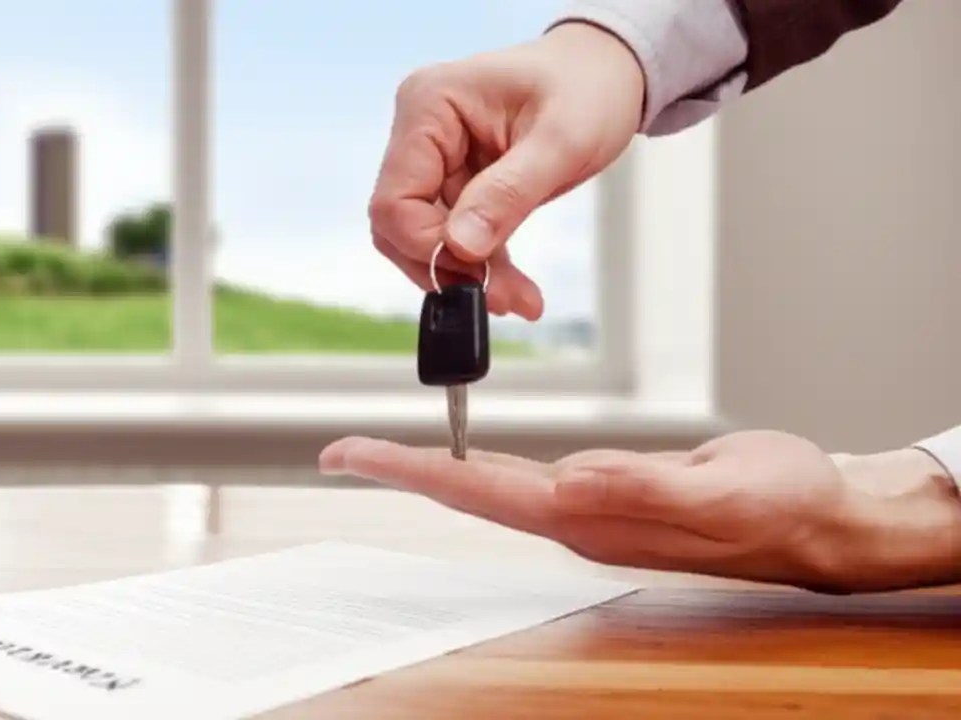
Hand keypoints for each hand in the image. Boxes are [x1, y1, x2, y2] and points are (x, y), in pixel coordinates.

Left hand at [319, 430, 960, 592]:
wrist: (818, 519)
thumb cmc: (778, 506)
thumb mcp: (719, 490)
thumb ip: (640, 487)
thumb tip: (565, 481)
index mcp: (590, 517)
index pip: (478, 491)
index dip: (410, 469)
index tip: (349, 455)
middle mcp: (577, 517)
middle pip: (467, 491)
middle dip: (400, 468)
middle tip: (339, 449)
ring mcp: (589, 509)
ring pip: (490, 486)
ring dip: (433, 467)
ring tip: (381, 450)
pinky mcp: (607, 493)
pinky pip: (524, 478)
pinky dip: (480, 462)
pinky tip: (467, 455)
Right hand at [370, 22, 643, 319]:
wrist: (608, 74)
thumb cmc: (589, 88)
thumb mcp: (562, 141)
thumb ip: (508, 193)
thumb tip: (459, 245)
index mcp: (429, 106)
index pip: (395, 200)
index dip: (429, 246)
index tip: (479, 271)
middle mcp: (420, 131)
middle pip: (401, 226)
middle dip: (449, 268)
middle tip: (506, 297)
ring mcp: (434, 158)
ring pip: (425, 240)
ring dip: (467, 275)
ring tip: (519, 298)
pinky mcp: (455, 182)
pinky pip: (453, 237)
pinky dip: (482, 267)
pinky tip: (516, 289)